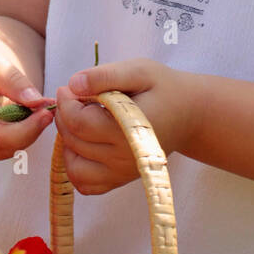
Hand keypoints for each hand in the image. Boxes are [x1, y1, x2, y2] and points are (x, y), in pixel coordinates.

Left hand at [54, 59, 196, 195]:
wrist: (189, 114)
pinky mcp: (120, 180)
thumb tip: (74, 83)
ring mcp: (122, 173)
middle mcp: (125, 158)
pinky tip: (82, 142)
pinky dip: (75, 165)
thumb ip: (106, 75)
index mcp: (129, 130)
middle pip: (74, 142)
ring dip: (66, 142)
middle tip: (72, 97)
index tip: (68, 87)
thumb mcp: (139, 70)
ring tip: (76, 119)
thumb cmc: (163, 88)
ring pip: (74, 166)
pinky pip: (85, 183)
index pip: (79, 123)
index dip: (66, 103)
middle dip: (64, 116)